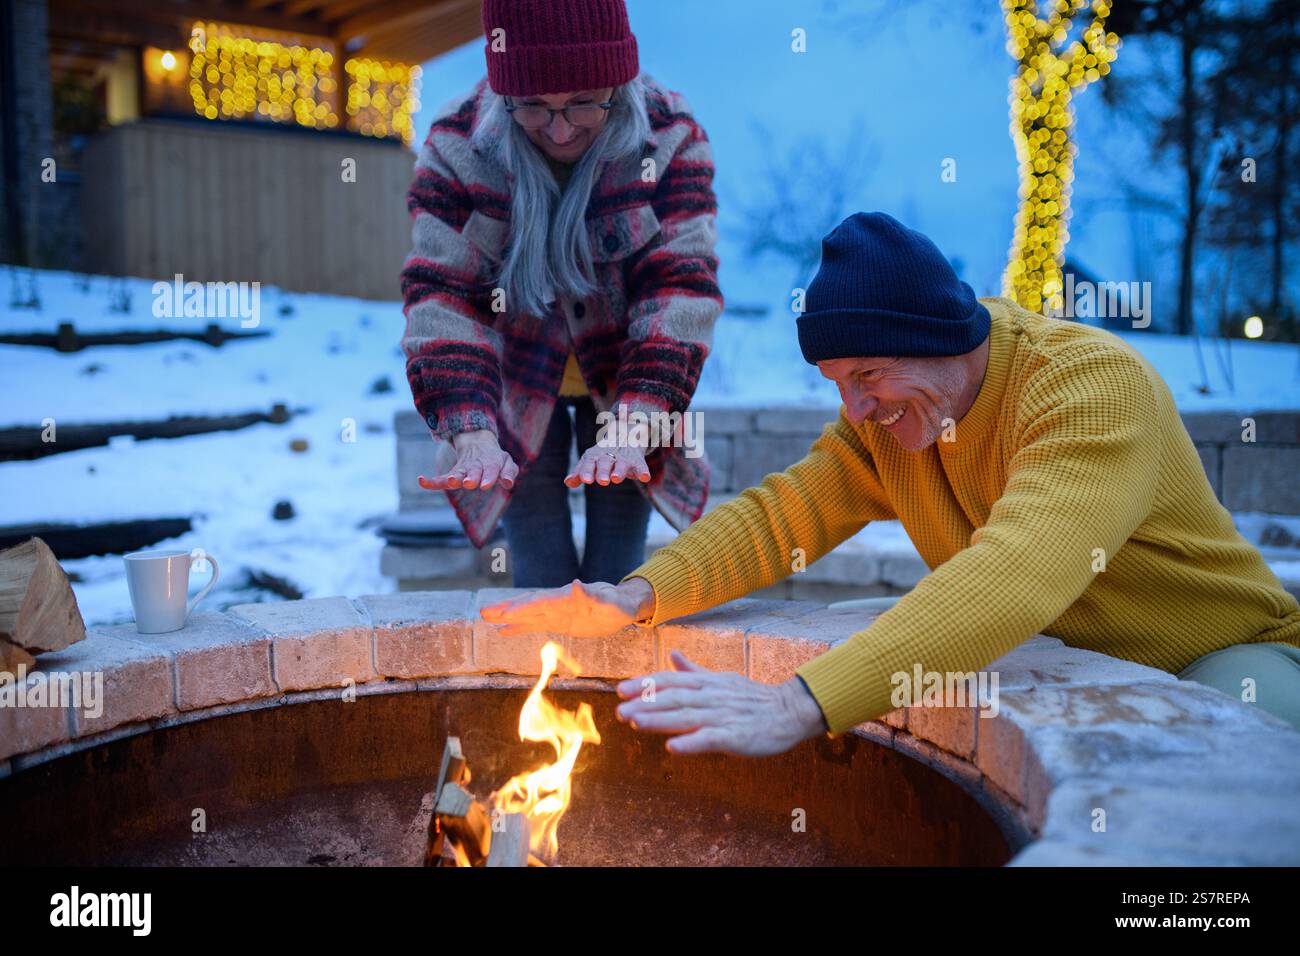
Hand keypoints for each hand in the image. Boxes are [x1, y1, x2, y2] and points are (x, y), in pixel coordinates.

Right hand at [418, 430, 518, 490]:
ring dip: (453, 479)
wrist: (479, 444)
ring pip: (457, 475)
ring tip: (450, 482)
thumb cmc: (496, 458)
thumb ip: (510, 472)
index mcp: (491, 463)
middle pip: (473, 472)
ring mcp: (463, 471)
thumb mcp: (507, 462)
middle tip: (469, 483)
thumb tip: (508, 483)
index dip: (489, 477)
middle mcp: (476, 467)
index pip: (491, 470)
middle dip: (471, 478)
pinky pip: (442, 479)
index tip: (485, 485)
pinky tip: (421, 481)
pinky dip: (432, 481)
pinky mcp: (453, 474)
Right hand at [480, 577, 655, 636]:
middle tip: (483, 612)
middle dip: (507, 609)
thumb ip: (591, 596)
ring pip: (527, 614)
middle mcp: (558, 603)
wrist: (622, 606)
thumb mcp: (610, 603)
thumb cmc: (619, 604)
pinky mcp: (557, 622)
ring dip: (507, 617)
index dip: (524, 607)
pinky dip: (518, 628)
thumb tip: (575, 584)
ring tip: (485, 617)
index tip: (505, 613)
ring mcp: (556, 612)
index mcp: (568, 597)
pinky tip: (503, 631)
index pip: (542, 601)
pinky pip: (534, 625)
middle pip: (528, 604)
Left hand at [565, 443, 649, 486]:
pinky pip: (641, 466)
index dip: (587, 471)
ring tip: (616, 479)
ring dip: (619, 471)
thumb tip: (567, 482)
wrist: (625, 435)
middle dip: (603, 471)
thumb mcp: (590, 461)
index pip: (589, 463)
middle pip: (605, 463)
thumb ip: (580, 472)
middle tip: (602, 481)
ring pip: (622, 464)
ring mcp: (624, 458)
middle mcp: (609, 456)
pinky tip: (644, 477)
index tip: (586, 480)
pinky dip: (643, 471)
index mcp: (595, 456)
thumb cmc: (603, 454)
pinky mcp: (637, 461)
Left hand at [614, 651, 827, 756]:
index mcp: (707, 683)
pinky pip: (711, 739)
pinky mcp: (736, 736)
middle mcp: (711, 696)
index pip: (671, 681)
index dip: (645, 684)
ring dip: (659, 719)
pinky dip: (691, 742)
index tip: (620, 689)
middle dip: (645, 703)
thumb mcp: (721, 678)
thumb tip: (673, 655)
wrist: (789, 711)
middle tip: (618, 709)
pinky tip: (673, 747)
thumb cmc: (752, 697)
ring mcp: (723, 715)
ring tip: (634, 723)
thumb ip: (694, 670)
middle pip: (674, 698)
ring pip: (687, 716)